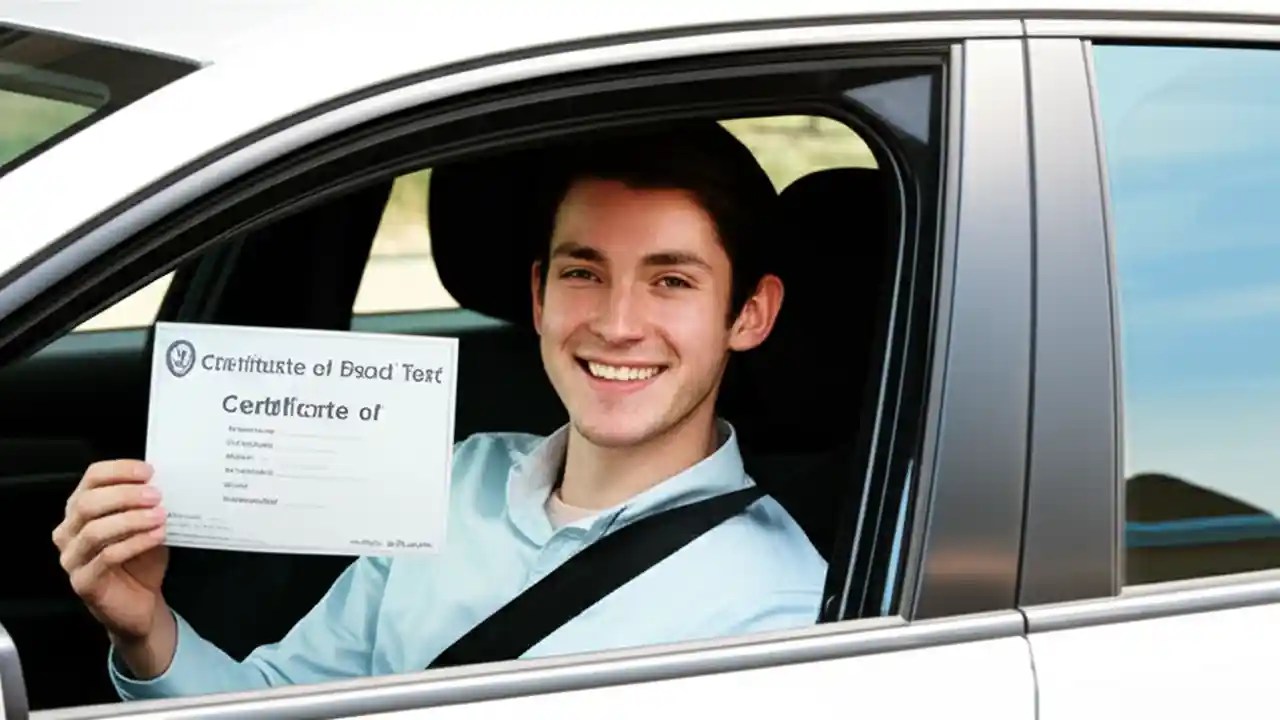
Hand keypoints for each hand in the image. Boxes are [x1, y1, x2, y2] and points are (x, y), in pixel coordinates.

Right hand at [52, 460, 170, 643]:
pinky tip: (157, 536)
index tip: (148, 471)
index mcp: (81, 510)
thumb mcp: (146, 524)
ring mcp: (72, 558)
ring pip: (95, 530)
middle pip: (88, 503)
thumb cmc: (141, 559)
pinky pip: (107, 557)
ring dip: (131, 519)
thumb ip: (147, 504)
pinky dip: (135, 542)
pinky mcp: (83, 582)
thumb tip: (162, 481)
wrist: (142, 603)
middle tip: (156, 495)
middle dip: (125, 495)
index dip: (118, 471)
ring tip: (160, 516)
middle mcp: (69, 532)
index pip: (90, 479)